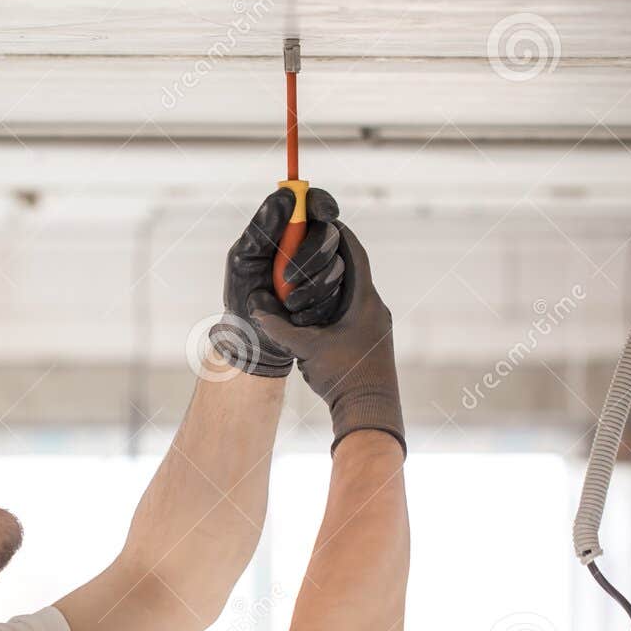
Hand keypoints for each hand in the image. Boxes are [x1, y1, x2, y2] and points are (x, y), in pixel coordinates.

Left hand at [212, 188, 350, 376]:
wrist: (252, 336)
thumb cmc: (243, 292)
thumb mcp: (243, 259)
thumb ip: (262, 228)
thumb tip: (286, 196)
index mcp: (289, 229)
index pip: (313, 204)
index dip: (323, 204)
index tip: (325, 214)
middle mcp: (310, 245)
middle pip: (330, 235)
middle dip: (312, 255)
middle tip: (287, 277)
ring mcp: (325, 270)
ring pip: (336, 267)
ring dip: (311, 287)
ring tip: (286, 303)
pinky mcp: (334, 295)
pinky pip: (338, 295)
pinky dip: (316, 306)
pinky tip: (298, 315)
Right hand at [248, 222, 404, 453]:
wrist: (369, 410)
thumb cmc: (343, 377)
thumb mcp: (306, 349)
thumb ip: (280, 328)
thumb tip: (255, 309)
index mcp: (364, 301)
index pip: (355, 254)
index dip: (339, 234)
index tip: (324, 220)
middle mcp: (374, 308)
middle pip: (354, 270)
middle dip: (333, 255)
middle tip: (311, 244)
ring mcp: (375, 325)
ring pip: (354, 292)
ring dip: (334, 281)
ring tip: (311, 273)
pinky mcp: (372, 340)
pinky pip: (353, 311)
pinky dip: (336, 303)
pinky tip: (318, 309)